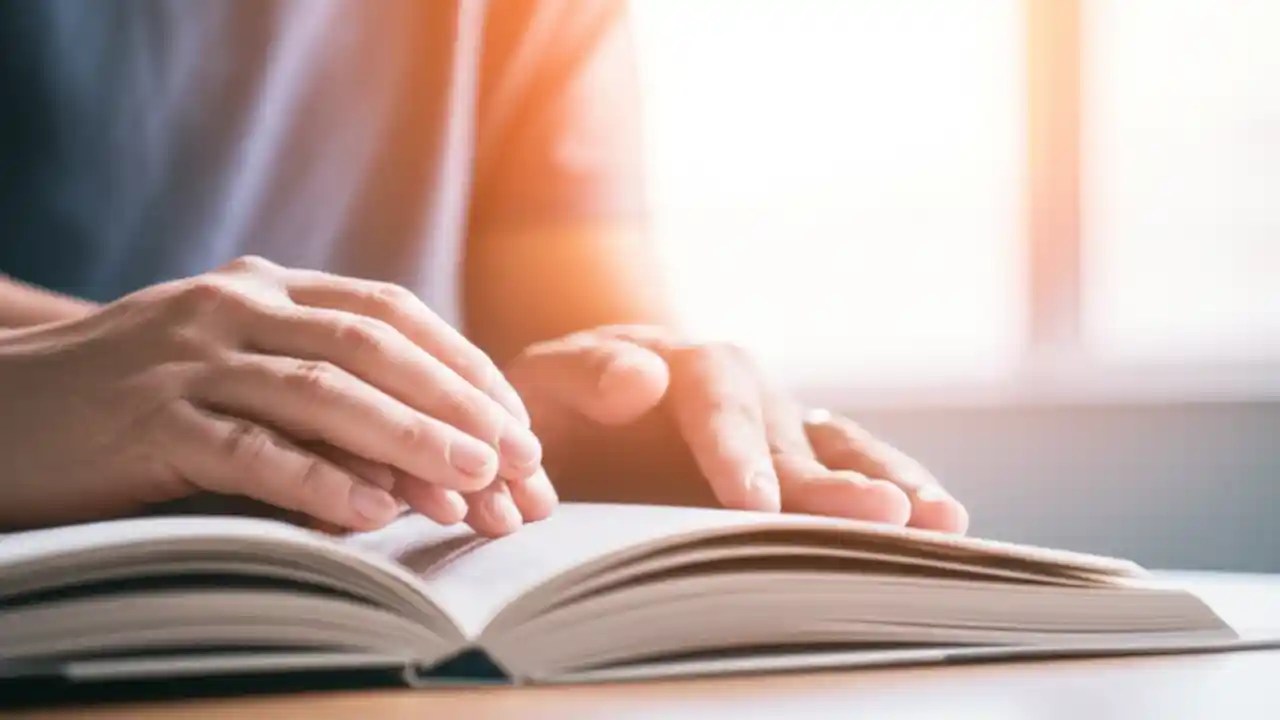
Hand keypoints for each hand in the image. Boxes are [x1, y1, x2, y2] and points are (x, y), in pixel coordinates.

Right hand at [0, 256, 555, 531]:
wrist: (1, 406)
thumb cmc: (136, 391)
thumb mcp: (230, 353)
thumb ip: (313, 368)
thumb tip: (426, 434)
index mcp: (265, 285)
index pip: (393, 313)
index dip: (463, 368)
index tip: (519, 425)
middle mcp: (234, 308)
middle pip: (372, 347)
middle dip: (456, 404)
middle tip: (519, 460)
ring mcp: (189, 362)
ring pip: (320, 393)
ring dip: (406, 439)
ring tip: (472, 483)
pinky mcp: (148, 426)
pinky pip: (247, 452)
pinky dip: (314, 481)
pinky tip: (369, 513)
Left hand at [505, 326, 967, 532]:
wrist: (579, 405)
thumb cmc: (558, 399)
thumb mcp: (545, 378)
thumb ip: (584, 375)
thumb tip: (640, 382)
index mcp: (686, 364)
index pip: (717, 401)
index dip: (738, 451)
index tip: (754, 502)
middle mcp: (749, 393)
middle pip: (797, 434)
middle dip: (835, 481)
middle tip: (885, 515)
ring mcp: (781, 430)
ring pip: (843, 451)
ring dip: (891, 485)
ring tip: (944, 522)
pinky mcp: (794, 469)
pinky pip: (847, 479)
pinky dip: (890, 502)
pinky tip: (934, 537)